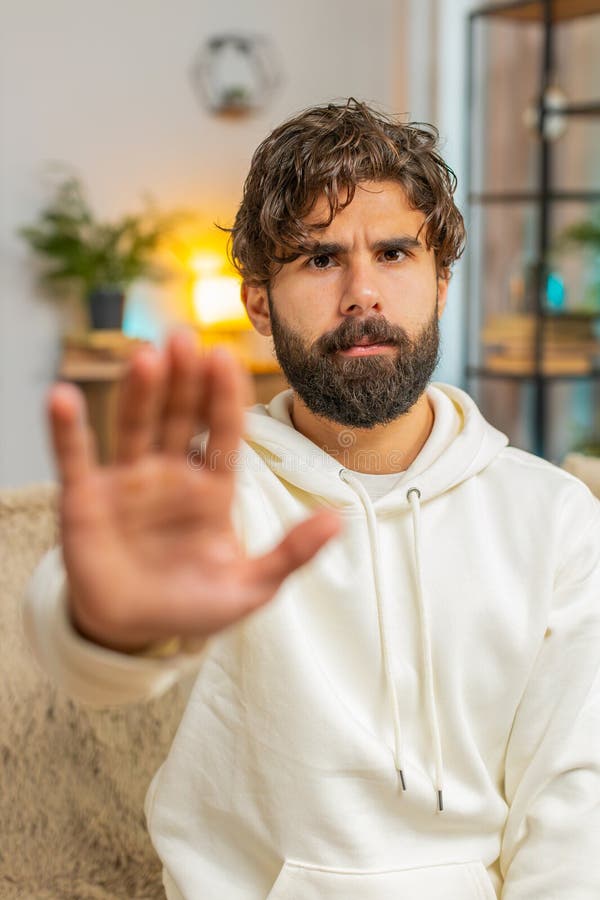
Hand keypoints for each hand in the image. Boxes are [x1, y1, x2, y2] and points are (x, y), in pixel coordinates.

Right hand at [48, 332, 339, 652]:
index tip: (224, 359)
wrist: (134, 631)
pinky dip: (66, 430)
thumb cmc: (194, 606)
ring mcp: (128, 482)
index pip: (222, 432)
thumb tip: (339, 521)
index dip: (223, 398)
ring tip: (147, 357)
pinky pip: (75, 458)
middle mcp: (170, 474)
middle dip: (184, 381)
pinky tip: (62, 397)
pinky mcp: (86, 498)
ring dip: (140, 392)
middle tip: (186, 339)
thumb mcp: (250, 586)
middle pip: (179, 417)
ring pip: (134, 426)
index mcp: (212, 488)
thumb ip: (291, 553)